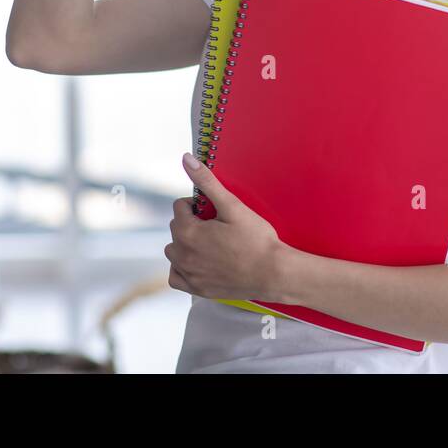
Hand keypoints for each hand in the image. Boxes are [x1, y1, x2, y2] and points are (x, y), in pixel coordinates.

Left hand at [165, 153, 290, 301]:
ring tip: (211, 242)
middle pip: (176, 228)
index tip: (215, 210)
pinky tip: (199, 262)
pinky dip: (182, 268)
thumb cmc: (256, 238)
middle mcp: (182, 254)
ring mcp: (188, 274)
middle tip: (218, 225)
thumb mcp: (232, 206)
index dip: (198, 205)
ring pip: (174, 252)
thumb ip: (207, 182)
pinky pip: (176, 276)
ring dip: (186, 244)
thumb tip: (186, 158)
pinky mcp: (196, 289)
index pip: (179, 207)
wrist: (273, 272)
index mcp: (187, 231)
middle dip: (192, 223)